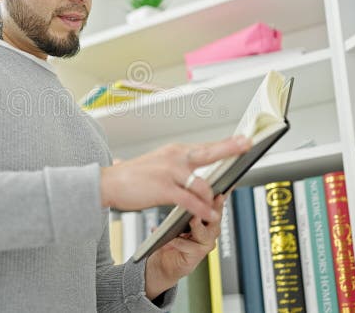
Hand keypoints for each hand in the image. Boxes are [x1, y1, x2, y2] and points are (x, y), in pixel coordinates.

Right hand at [99, 136, 249, 223]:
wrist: (108, 183)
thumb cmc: (133, 177)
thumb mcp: (160, 164)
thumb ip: (180, 166)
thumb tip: (200, 174)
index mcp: (175, 151)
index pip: (206, 146)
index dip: (226, 144)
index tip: (243, 140)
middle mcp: (174, 157)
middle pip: (209, 152)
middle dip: (230, 148)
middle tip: (246, 144)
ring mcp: (169, 172)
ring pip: (202, 183)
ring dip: (212, 197)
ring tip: (217, 207)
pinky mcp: (163, 188)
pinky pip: (189, 200)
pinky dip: (202, 209)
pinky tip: (209, 214)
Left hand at [144, 191, 227, 298]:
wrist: (163, 263)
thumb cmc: (171, 239)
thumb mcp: (177, 218)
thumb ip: (186, 207)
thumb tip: (187, 187)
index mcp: (206, 220)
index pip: (214, 205)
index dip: (220, 196)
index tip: (221, 187)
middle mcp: (209, 232)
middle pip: (215, 218)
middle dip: (214, 208)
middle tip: (209, 199)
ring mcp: (205, 244)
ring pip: (206, 233)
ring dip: (198, 225)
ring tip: (193, 219)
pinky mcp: (196, 255)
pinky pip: (190, 246)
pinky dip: (178, 241)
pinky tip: (169, 238)